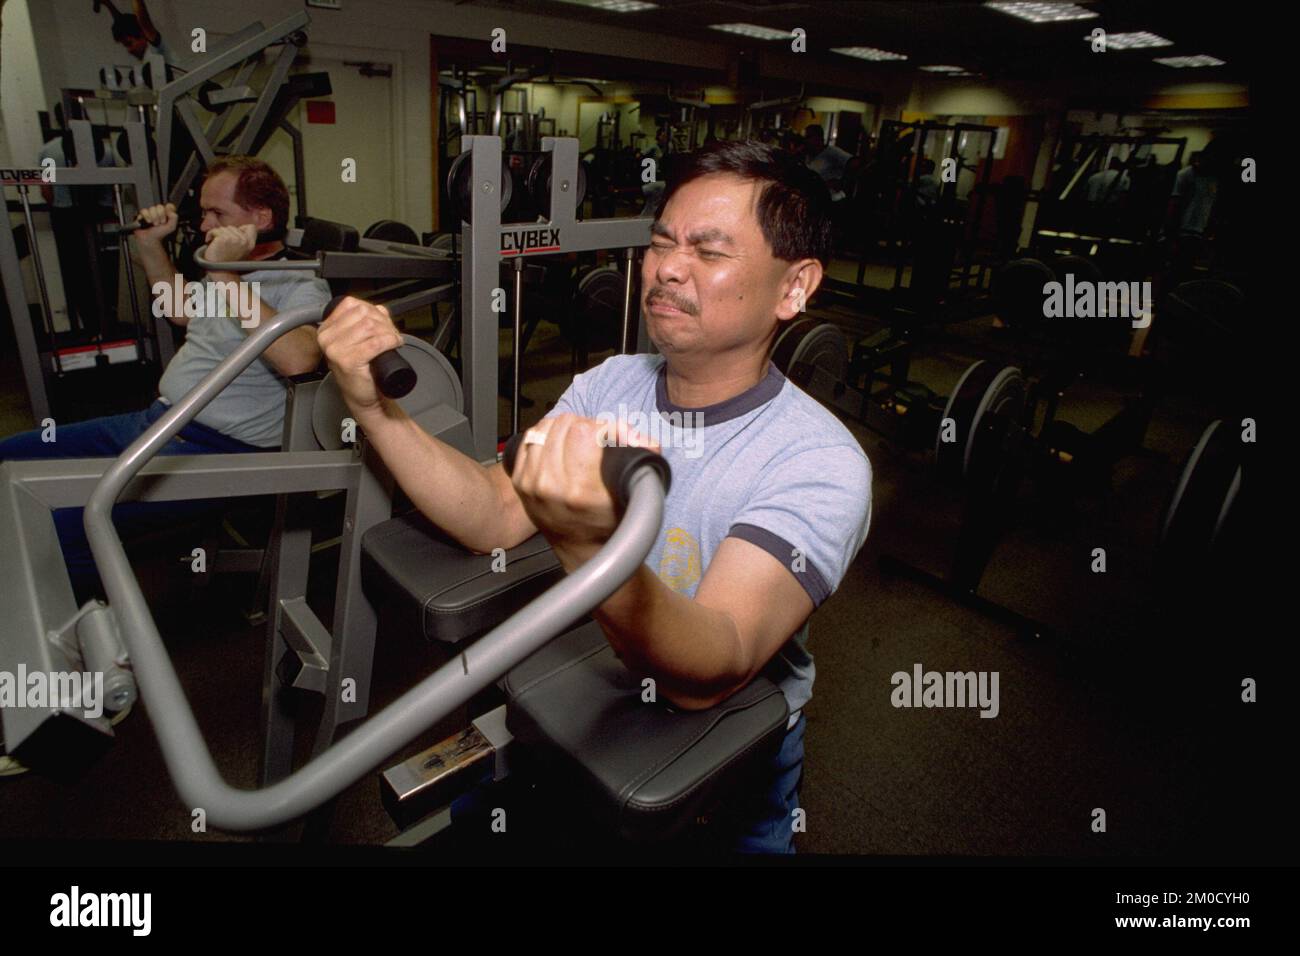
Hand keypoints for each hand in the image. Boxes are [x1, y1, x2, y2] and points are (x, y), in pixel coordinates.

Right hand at [134, 202, 177, 244]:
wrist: (150, 239)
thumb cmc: (160, 234)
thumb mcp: (171, 227)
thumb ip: (174, 217)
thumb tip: (169, 209)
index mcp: (166, 214)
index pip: (168, 205)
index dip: (168, 210)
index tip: (167, 215)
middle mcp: (158, 212)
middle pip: (159, 206)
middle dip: (160, 216)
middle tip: (160, 223)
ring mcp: (150, 212)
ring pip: (152, 208)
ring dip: (153, 218)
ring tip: (154, 224)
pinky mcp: (142, 214)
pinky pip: (144, 210)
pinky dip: (146, 217)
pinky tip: (147, 222)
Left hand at [204, 223, 256, 263]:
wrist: (220, 271)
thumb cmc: (227, 261)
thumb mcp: (241, 250)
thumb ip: (243, 238)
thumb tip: (240, 228)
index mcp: (250, 243)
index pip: (251, 227)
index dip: (241, 229)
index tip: (234, 237)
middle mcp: (244, 240)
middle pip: (233, 227)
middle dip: (226, 234)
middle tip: (224, 245)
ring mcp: (234, 239)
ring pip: (223, 228)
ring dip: (217, 235)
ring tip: (218, 245)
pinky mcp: (223, 238)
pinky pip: (214, 230)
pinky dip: (210, 235)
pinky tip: (211, 243)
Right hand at [317, 296, 403, 415]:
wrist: (363, 397)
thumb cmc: (361, 370)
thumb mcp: (355, 341)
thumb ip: (362, 322)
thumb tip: (378, 309)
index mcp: (326, 330)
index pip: (350, 304)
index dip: (372, 309)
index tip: (382, 321)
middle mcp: (326, 338)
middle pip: (362, 314)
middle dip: (383, 321)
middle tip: (391, 333)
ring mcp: (336, 350)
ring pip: (370, 326)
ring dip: (388, 331)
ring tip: (393, 340)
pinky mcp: (349, 361)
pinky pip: (376, 342)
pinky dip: (390, 341)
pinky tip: (395, 344)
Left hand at [510, 414, 657, 561]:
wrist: (582, 546)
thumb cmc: (610, 517)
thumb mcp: (635, 489)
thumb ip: (642, 455)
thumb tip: (633, 434)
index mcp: (581, 489)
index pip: (582, 430)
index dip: (599, 428)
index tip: (606, 438)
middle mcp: (552, 486)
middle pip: (563, 424)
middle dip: (581, 427)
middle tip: (591, 442)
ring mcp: (532, 484)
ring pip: (544, 427)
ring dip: (562, 430)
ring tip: (574, 445)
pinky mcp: (520, 481)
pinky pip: (529, 438)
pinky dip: (544, 438)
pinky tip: (556, 449)